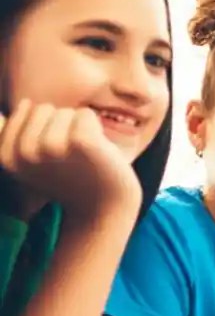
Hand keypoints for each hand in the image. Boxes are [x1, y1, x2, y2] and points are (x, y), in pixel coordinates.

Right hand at [0, 100, 139, 221]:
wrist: (104, 207)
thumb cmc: (70, 179)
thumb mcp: (33, 163)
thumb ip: (16, 138)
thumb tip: (14, 108)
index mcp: (7, 157)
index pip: (25, 111)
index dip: (45, 128)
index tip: (54, 156)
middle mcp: (25, 152)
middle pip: (43, 108)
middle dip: (61, 126)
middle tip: (71, 157)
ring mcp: (51, 146)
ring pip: (65, 112)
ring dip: (78, 130)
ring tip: (83, 157)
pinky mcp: (81, 142)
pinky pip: (84, 115)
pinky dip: (95, 127)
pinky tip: (97, 150)